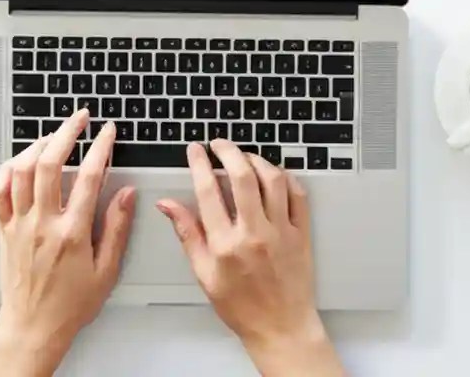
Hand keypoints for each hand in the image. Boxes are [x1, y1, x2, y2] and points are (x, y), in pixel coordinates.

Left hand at [0, 110, 135, 376]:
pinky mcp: (4, 230)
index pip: (89, 177)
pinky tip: (21, 161)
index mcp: (72, 233)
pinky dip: (8, 170)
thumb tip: (127, 194)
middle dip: (66, 132)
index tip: (108, 132)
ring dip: (38, 145)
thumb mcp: (106, 270)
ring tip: (54, 135)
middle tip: (80, 118)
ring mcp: (19, 225)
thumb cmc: (70, 305)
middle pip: (50, 164)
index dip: (100, 147)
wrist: (33, 327)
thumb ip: (117, 228)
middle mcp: (42, 224)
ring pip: (21, 171)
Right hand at [158, 140, 344, 376]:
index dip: (199, 163)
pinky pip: (298, 194)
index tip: (195, 150)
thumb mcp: (204, 273)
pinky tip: (274, 175)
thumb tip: (168, 205)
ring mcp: (281, 231)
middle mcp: (254, 233)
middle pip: (242, 176)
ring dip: (256, 160)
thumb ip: (187, 234)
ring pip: (272, 179)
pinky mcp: (302, 233)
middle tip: (219, 144)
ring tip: (244, 157)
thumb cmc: (241, 306)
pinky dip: (286, 178)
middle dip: (228, 151)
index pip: (208, 191)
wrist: (280, 326)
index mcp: (225, 244)